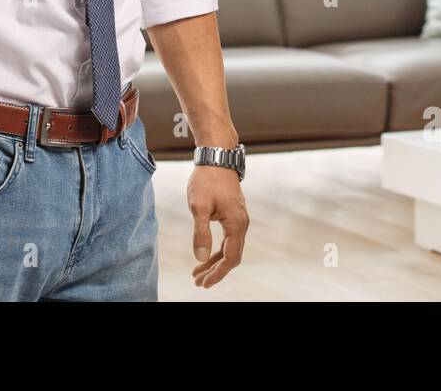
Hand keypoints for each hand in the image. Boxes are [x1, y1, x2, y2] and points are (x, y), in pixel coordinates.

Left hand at [189, 165, 247, 287]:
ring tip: (198, 272)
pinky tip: (205, 253)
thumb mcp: (199, 207)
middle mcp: (242, 224)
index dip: (217, 274)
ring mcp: (239, 219)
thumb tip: (200, 258)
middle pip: (232, 256)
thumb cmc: (207, 180)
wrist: (216, 157)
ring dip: (215, 261)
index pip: (230, 259)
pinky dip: (217, 249)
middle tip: (198, 281)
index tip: (203, 283)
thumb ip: (200, 233)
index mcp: (236, 225)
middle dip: (215, 271)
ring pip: (230, 248)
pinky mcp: (234, 214)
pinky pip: (228, 238)